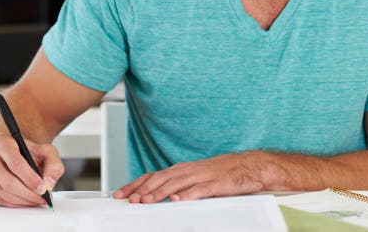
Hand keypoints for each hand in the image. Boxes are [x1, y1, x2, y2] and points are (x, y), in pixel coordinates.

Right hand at [0, 133, 64, 206]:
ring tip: (37, 200)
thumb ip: (53, 166)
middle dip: (28, 194)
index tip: (42, 189)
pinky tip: (24, 200)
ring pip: (3, 193)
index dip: (30, 179)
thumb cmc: (30, 153)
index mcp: (1, 142)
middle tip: (43, 198)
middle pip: (8, 182)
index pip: (15, 163)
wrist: (16, 154)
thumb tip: (48, 184)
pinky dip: (14, 204)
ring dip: (23, 201)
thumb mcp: (46, 152)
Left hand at [112, 152, 267, 203]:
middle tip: (128, 199)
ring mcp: (200, 176)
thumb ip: (177, 185)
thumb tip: (155, 196)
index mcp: (180, 169)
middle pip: (159, 179)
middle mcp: (187, 170)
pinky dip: (186, 195)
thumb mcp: (194, 178)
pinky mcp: (215, 183)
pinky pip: (199, 190)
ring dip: (158, 193)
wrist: (248, 166)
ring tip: (145, 201)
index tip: (120, 193)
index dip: (135, 184)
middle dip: (142, 190)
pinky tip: (177, 201)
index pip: (152, 175)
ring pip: (175, 184)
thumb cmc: (220, 174)